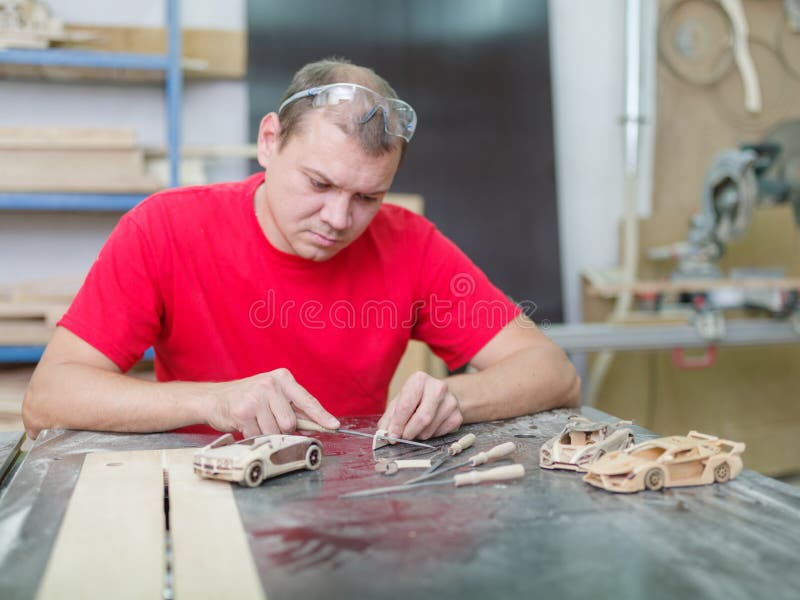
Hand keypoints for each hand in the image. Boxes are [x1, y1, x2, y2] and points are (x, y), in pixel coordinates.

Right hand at [207, 368, 338, 436]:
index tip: (334, 426)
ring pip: (275, 431)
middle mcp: (270, 384)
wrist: (214, 399)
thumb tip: (318, 424)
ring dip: (266, 433)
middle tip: (268, 420)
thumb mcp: (273, 395)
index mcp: (282, 378)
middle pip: (290, 423)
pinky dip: (253, 436)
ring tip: (255, 421)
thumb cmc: (248, 398)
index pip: (307, 400)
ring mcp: (255, 397)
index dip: (321, 416)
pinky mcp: (242, 412)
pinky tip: (246, 424)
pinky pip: (258, 436)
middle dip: (281, 428)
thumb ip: (294, 408)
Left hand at [378, 371, 462, 439]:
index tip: (391, 435)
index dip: (397, 423)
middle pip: (422, 418)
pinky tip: (427, 428)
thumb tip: (384, 434)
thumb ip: (389, 418)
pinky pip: (439, 435)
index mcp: (419, 379)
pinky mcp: (457, 417)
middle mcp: (438, 387)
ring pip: (430, 429)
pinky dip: (429, 436)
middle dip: (408, 432)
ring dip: (417, 435)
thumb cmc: (415, 399)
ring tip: (414, 430)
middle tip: (401, 438)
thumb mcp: (399, 402)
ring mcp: (451, 402)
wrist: (438, 397)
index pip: (406, 405)